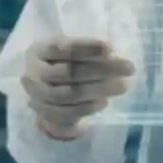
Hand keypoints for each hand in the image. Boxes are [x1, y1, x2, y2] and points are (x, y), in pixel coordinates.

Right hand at [21, 37, 135, 140]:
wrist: (45, 89)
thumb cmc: (64, 62)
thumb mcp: (71, 51)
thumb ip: (89, 52)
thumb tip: (117, 57)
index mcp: (39, 50)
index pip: (61, 47)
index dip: (86, 47)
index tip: (111, 48)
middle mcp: (33, 73)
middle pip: (68, 72)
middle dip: (101, 70)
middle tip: (128, 68)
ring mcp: (36, 96)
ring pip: (67, 94)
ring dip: (97, 90)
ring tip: (121, 86)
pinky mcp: (43, 115)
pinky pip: (65, 114)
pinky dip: (86, 108)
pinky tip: (104, 102)